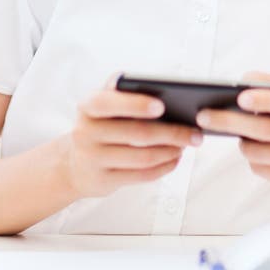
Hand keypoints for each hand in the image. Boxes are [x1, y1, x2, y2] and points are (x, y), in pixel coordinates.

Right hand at [60, 72, 203, 199]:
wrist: (73, 163)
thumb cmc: (100, 125)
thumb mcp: (103, 104)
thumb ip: (122, 90)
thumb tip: (162, 88)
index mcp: (88, 106)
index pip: (108, 102)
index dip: (135, 104)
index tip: (162, 106)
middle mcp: (86, 132)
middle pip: (136, 134)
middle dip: (171, 132)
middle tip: (195, 132)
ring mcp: (93, 159)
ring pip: (142, 157)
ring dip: (170, 151)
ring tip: (187, 144)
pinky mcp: (103, 182)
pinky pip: (141, 176)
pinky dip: (163, 167)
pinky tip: (175, 159)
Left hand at [196, 71, 269, 198]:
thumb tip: (244, 81)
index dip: (267, 99)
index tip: (241, 96)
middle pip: (266, 129)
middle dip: (231, 121)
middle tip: (204, 115)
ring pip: (260, 153)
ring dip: (242, 142)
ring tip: (237, 134)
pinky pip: (263, 169)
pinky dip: (253, 159)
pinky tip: (256, 151)